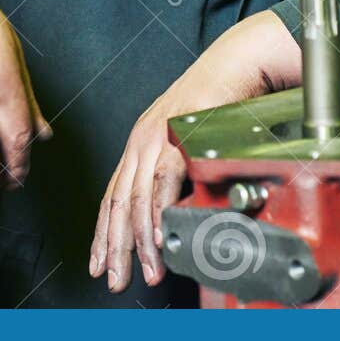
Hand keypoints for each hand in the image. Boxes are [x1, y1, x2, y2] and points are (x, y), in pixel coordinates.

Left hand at [89, 10, 299, 291]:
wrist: (240, 61)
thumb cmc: (221, 97)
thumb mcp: (190, 139)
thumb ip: (180, 173)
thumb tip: (178, 214)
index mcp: (141, 141)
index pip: (114, 195)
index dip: (105, 232)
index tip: (99, 262)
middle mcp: (143, 139)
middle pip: (119, 201)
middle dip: (114, 246)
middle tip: (114, 279)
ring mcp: (159, 135)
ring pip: (139, 196)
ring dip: (141, 240)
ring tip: (146, 271)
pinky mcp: (180, 133)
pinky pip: (165, 179)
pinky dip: (161, 211)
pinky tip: (162, 236)